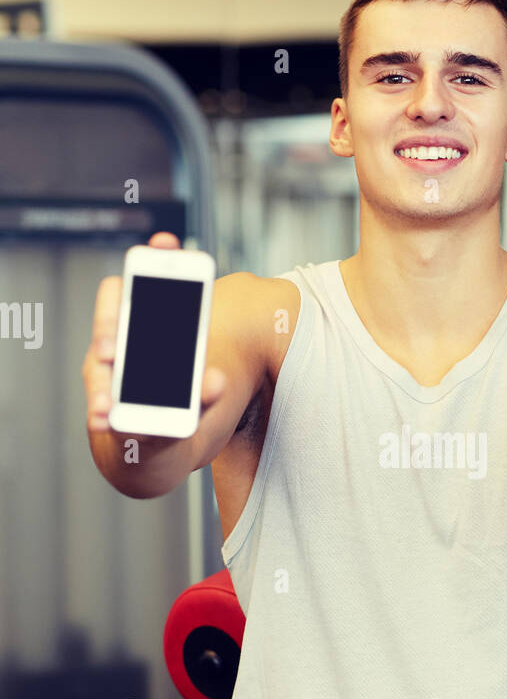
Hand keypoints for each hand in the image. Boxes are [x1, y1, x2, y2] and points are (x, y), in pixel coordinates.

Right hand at [82, 232, 225, 432]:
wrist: (156, 452)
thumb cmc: (180, 411)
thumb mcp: (200, 396)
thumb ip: (208, 388)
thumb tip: (215, 383)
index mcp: (150, 334)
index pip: (143, 288)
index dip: (154, 262)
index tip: (165, 246)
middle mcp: (124, 348)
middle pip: (111, 321)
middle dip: (109, 330)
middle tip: (114, 351)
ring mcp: (109, 376)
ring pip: (99, 372)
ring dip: (102, 386)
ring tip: (109, 405)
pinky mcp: (104, 408)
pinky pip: (100, 408)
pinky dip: (102, 413)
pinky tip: (104, 419)